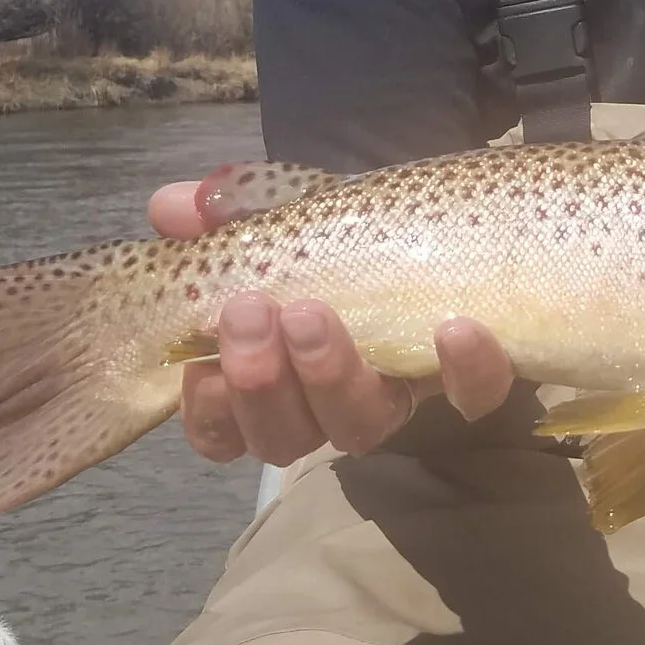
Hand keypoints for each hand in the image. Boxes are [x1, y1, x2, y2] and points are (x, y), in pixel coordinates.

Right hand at [147, 173, 516, 466]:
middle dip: (259, 383)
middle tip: (251, 315)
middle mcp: (328, 403)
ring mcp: (398, 393)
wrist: (436, 216)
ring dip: (329, 376)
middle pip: (285, 437)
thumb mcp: (282, 208)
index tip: (195, 366)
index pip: (224, 428)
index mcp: (272, 375)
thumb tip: (172, 207)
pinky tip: (453, 328)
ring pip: (359, 427)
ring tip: (312, 315)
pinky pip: (472, 395)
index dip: (209, 410)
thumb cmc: (341, 228)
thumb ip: (227, 210)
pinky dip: (464, 370)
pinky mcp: (468, 377)